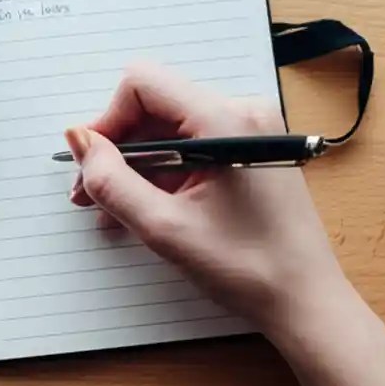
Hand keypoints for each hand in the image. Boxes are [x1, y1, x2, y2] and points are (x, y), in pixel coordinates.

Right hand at [65, 63, 384, 385]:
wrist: (305, 301)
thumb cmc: (249, 267)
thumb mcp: (164, 227)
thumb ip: (112, 181)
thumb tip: (79, 141)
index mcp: (225, 120)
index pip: (143, 84)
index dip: (108, 119)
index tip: (91, 162)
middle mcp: (240, 112)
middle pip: (154, 107)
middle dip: (117, 149)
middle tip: (90, 193)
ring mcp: (248, 131)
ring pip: (168, 130)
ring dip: (135, 166)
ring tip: (112, 209)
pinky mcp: (249, 150)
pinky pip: (190, 146)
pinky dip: (162, 173)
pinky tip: (143, 207)